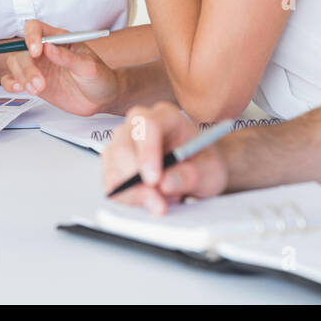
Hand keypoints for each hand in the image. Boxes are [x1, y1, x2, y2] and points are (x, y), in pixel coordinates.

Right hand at [0, 20, 120, 115]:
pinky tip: (20, 89)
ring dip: (22, 77)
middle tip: (40, 83)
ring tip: (38, 90)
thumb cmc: (99, 77)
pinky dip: (11, 83)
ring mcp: (38, 67)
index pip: (36, 28)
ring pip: (15, 64)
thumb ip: (68, 58)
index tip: (36, 52)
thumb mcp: (88, 67)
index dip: (31, 36)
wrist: (101, 99)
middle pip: (21, 49)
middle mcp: (44, 50)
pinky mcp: (33, 82)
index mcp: (58, 39)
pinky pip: (13, 79)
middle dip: (27, 67)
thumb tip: (48, 47)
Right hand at [101, 101, 229, 213]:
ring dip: (132, 192)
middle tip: (156, 203)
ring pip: (112, 165)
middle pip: (123, 145)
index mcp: (166, 117)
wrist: (199, 169)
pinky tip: (149, 201)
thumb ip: (191, 176)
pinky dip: (127, 197)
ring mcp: (123, 142)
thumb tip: (164, 184)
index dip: (147, 153)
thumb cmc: (203, 164)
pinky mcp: (114, 162)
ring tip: (161, 202)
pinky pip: (110, 181)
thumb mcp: (210, 171)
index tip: (154, 180)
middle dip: (135, 179)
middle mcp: (139, 125)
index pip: (148, 126)